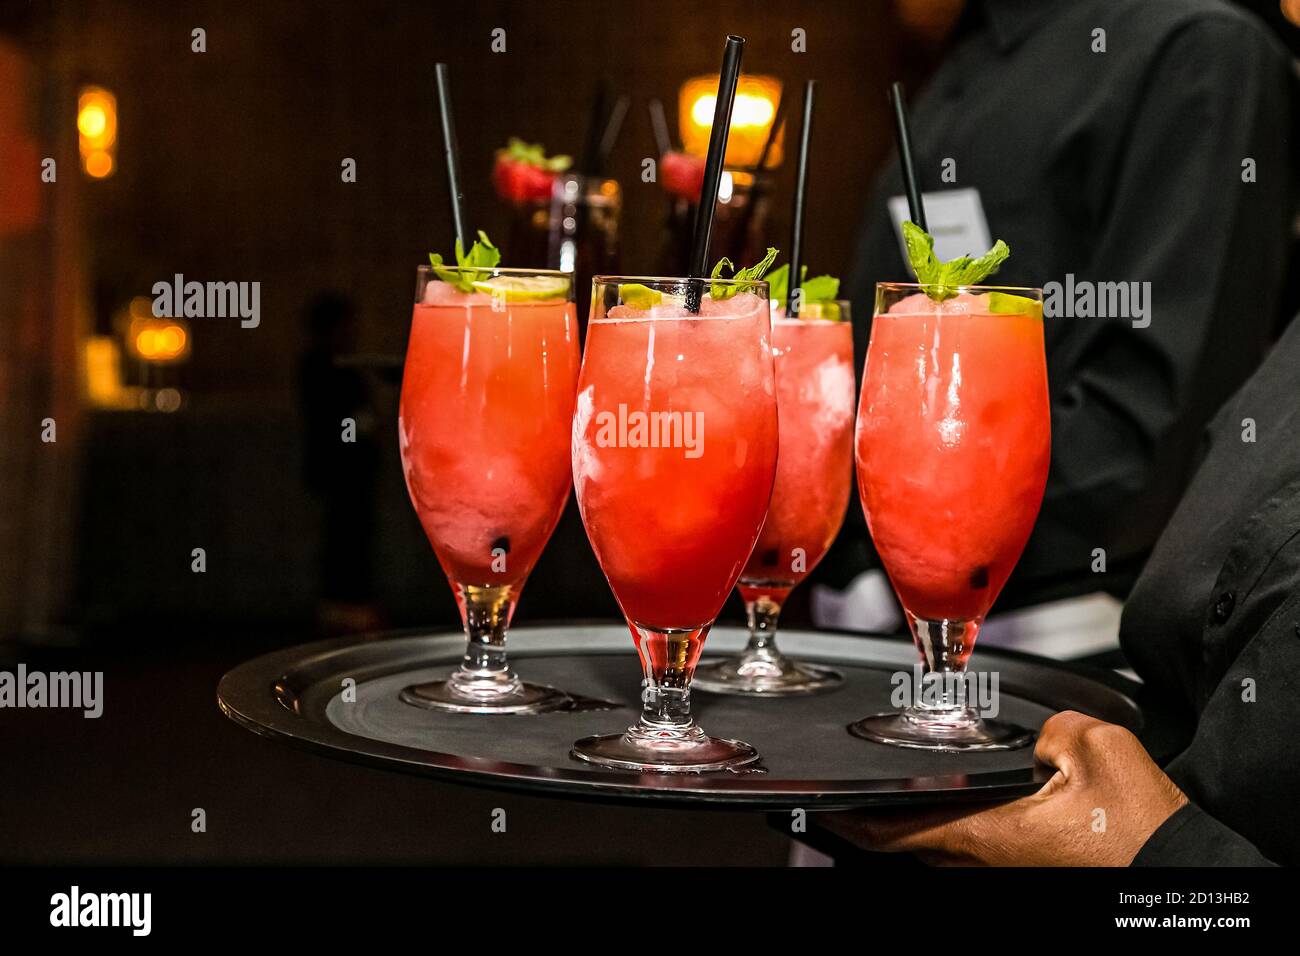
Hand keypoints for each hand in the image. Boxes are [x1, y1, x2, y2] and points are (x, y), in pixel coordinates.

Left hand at [820, 711, 1188, 865]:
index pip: (893, 829)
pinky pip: (971, 848)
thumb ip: (1046, 724)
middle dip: (875, 815)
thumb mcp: (1093, 747)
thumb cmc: (1141, 828)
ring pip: (939, 847)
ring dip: (912, 821)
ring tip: (891, 794)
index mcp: (987, 832)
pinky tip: (956, 805)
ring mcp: (1006, 870)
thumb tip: (1035, 733)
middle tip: (846, 793)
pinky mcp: (1030, 869)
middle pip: (907, 841)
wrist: (1180, 868)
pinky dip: (950, 826)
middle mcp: (987, 860)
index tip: (820, 805)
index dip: (850, 816)